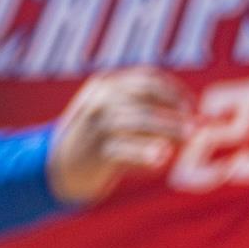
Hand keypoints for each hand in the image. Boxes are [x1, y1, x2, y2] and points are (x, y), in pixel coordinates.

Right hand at [48, 69, 191, 203]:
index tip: (191, 106)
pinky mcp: (93, 151)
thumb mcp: (113, 115)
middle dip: (175, 112)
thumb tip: (191, 118)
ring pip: (138, 120)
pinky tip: (161, 159)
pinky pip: (126, 150)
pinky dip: (145, 153)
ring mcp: (95, 124)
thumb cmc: (96, 140)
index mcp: (105, 85)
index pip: (147, 78)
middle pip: (146, 98)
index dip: (174, 90)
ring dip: (168, 129)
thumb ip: (145, 110)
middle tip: (195, 126)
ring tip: (188, 138)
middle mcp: (99, 100)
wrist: (53, 168)